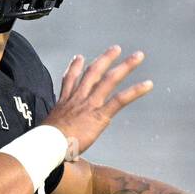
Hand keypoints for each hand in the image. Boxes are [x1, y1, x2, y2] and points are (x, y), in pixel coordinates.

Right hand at [43, 45, 152, 159]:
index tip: (79, 57)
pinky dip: (135, 91)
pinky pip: (120, 99)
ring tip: (138, 56)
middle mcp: (77, 98)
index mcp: (64, 102)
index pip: (69, 80)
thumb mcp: (48, 133)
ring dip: (125, 66)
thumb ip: (55, 133)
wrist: (48, 144)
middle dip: (105, 59)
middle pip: (93, 72)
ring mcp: (89, 104)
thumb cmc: (46, 144)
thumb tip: (53, 145)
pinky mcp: (99, 115)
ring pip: (109, 79)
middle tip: (116, 49)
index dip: (74, 67)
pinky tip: (148, 84)